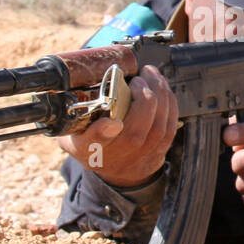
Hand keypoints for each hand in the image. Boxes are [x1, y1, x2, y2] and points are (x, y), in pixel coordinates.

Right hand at [57, 65, 178, 187]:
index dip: (102, 133)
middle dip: (141, 99)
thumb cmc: (94, 144)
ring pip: (157, 127)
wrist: (117, 170)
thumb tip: (76, 91)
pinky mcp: (160, 148)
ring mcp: (141, 154)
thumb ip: (74, 118)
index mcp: (90, 150)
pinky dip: (169, 103)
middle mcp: (116, 156)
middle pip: (134, 133)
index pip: (94, 144)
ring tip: (150, 74)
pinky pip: (170, 125)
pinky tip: (161, 86)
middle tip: (137, 78)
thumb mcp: (74, 135)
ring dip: (158, 95)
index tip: (111, 122)